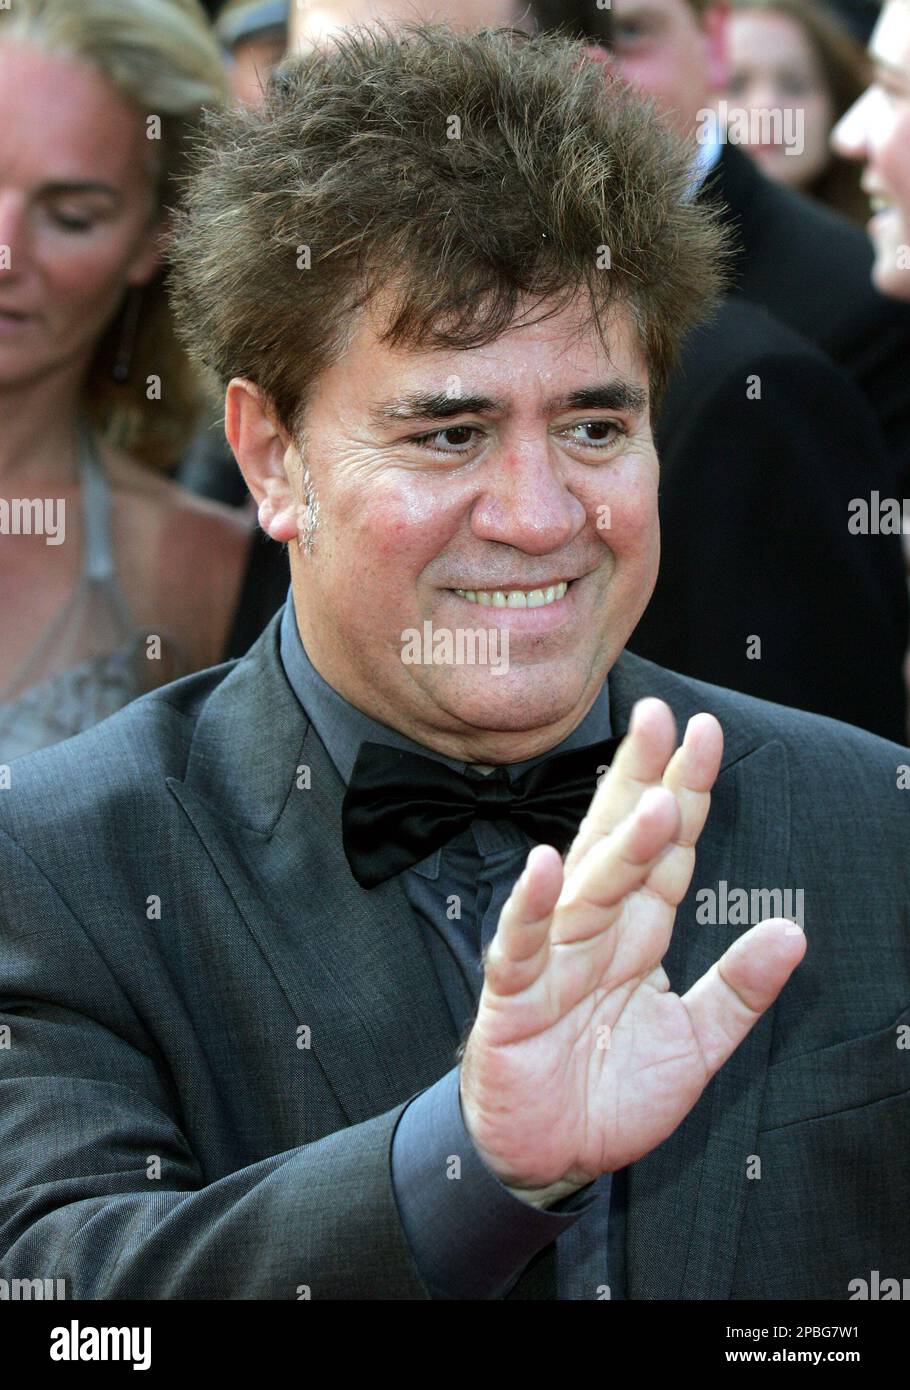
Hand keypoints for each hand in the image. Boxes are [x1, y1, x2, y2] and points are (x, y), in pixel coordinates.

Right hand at [459, 697, 805, 1205]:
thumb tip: (795, 932)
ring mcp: (551, 960)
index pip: (668, 853)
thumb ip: (739, 989)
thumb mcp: (695, 1043)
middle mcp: (596, 933)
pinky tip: (544, 869)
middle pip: (621, 844)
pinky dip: (529, 910)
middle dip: (644, 782)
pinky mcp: (513, 1000)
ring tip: (651, 803)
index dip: (687, 794)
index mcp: (638, 935)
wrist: (547, 1157)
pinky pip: (520, 948)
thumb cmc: (611, 1092)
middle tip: (663, 717)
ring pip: (587, 891)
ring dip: (615, 847)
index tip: (706, 735)